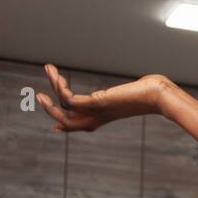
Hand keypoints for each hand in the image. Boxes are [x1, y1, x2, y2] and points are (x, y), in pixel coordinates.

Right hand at [35, 63, 168, 132]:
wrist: (159, 96)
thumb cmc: (154, 93)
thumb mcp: (137, 93)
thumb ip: (134, 91)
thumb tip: (147, 84)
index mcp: (107, 115)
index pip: (84, 125)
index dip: (68, 127)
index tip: (56, 128)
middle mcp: (100, 116)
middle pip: (69, 123)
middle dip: (52, 112)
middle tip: (39, 96)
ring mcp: (97, 111)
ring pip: (65, 110)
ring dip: (53, 88)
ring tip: (49, 69)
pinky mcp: (97, 103)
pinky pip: (69, 101)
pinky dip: (59, 88)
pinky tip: (57, 75)